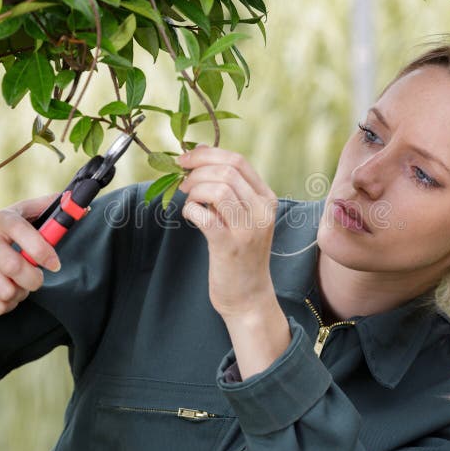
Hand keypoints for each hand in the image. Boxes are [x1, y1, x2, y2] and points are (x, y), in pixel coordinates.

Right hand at [0, 192, 60, 315]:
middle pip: (15, 268)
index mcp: (2, 220)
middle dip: (34, 279)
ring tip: (21, 285)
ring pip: (6, 290)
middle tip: (37, 278)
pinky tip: (9, 294)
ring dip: (21, 294)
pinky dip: (8, 305)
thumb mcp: (16, 212)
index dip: (43, 251)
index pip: (23, 232)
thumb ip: (44, 207)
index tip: (55, 264)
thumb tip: (76, 205)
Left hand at [177, 145, 278, 318]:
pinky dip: (191, 210)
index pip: (238, 161)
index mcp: (266, 198)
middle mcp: (262, 211)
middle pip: (227, 171)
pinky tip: (190, 216)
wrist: (249, 297)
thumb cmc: (240, 255)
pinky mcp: (230, 246)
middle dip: (197, 170)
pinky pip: (205, 215)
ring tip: (188, 200)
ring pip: (217, 189)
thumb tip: (200, 153)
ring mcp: (248, 229)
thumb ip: (227, 188)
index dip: (207, 154)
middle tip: (182, 181)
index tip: (186, 158)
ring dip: (194, 190)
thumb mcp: (242, 216)